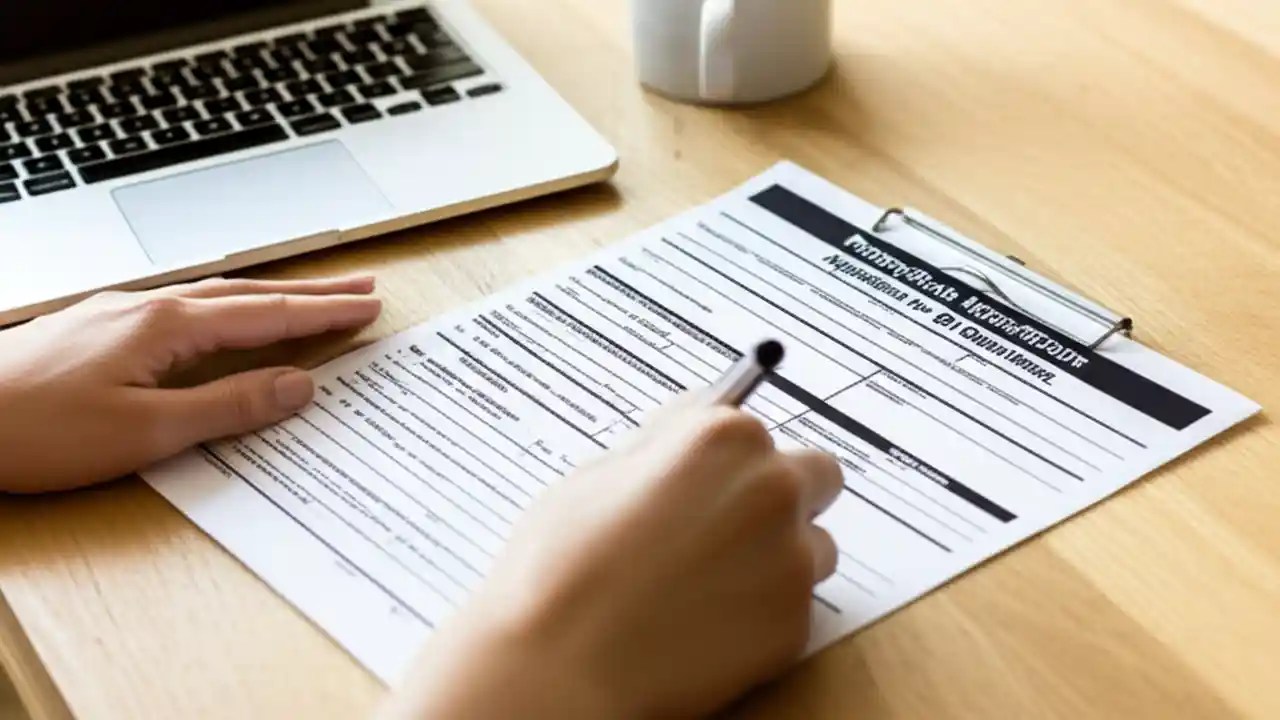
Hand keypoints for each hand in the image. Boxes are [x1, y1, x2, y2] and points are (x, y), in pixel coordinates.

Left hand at [0, 276, 381, 493]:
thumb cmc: (39, 431)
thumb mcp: (145, 433)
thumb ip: (228, 407)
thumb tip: (297, 387)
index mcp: (168, 327)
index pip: (267, 316)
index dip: (323, 313)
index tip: (369, 307)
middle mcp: (149, 308)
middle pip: (250, 294)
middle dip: (311, 293)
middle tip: (363, 287)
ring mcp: (120, 313)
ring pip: (217, 296)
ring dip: (271, 296)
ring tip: (310, 298)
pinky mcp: (99, 328)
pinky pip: (185, 306)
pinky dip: (228, 307)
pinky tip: (226, 315)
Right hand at [381, 400, 842, 718]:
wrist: (560, 666)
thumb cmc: (561, 568)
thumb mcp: (599, 474)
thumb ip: (665, 443)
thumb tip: (694, 421)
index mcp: (723, 439)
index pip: (759, 430)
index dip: (732, 461)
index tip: (714, 480)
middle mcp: (772, 489)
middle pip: (818, 477)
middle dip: (783, 496)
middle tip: (727, 528)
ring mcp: (792, 560)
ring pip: (815, 546)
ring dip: (779, 557)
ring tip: (707, 585)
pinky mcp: (794, 625)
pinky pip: (795, 607)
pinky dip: (762, 613)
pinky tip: (703, 624)